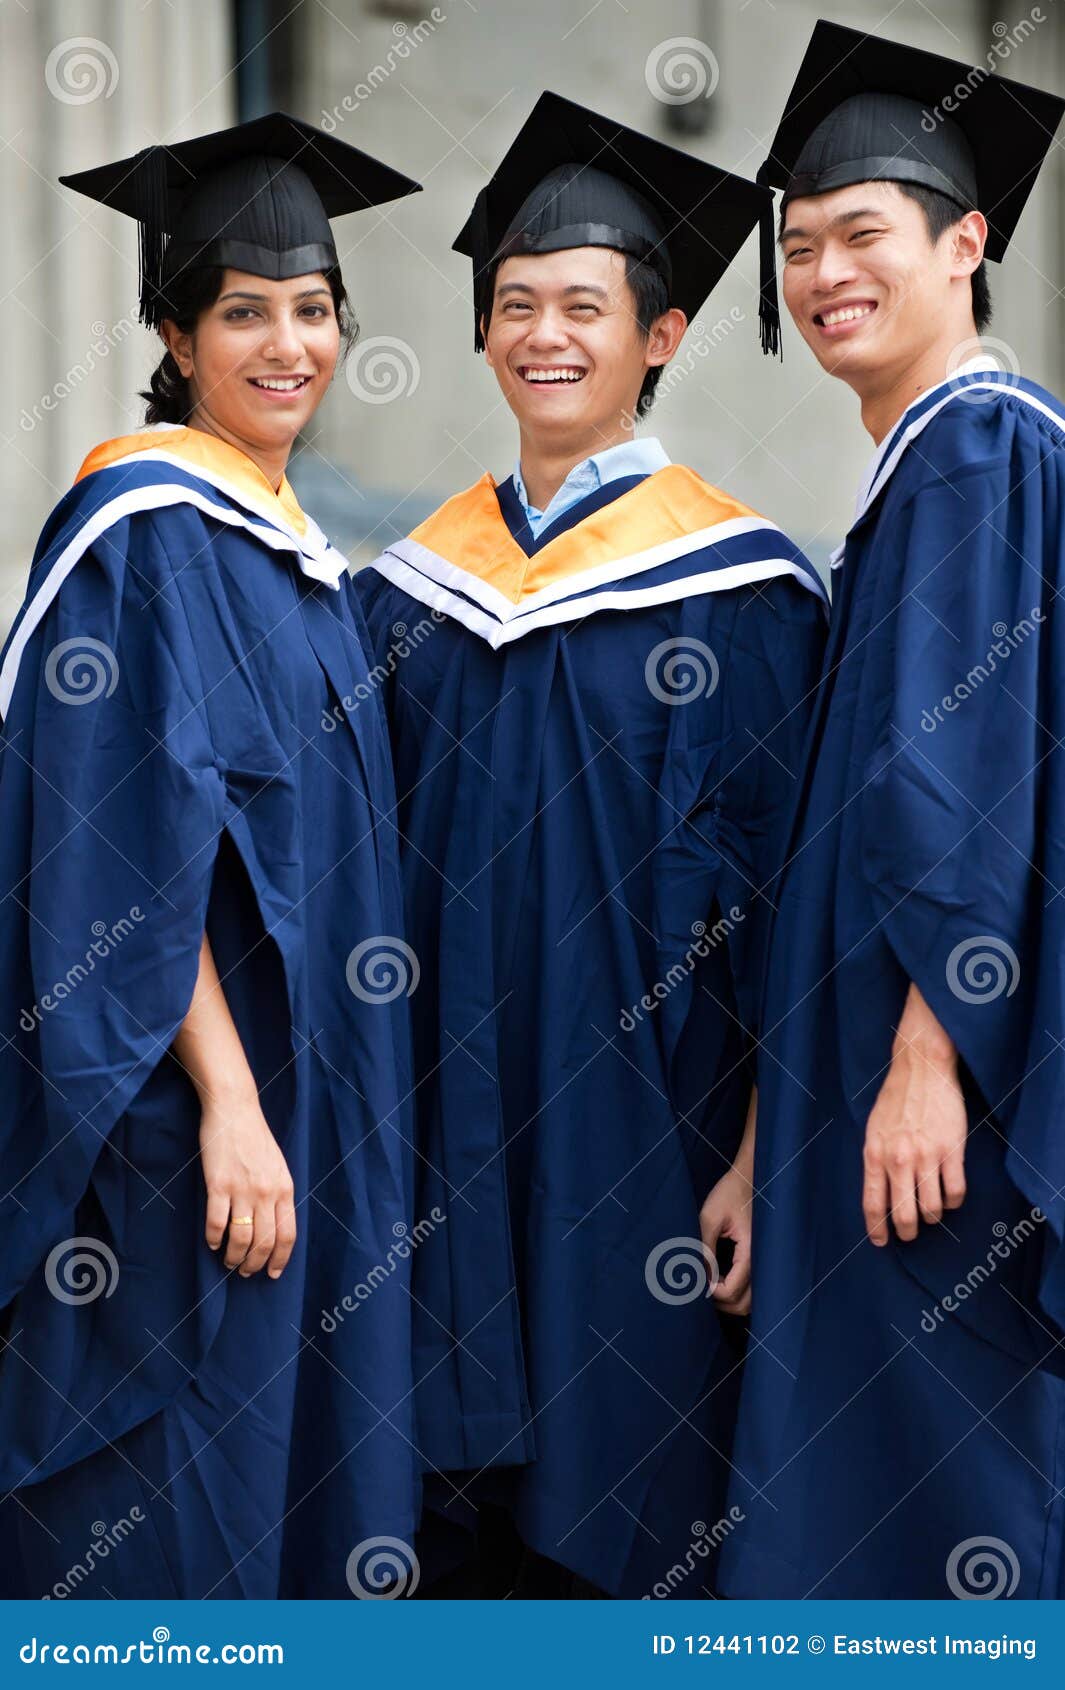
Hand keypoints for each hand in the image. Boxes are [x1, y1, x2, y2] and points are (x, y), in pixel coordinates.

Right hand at [198, 1090, 296, 1277]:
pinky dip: (213, 1238)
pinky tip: (212, 1242)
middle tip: (245, 1272)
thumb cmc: (255, 1137)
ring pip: (240, 1239)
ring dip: (234, 1257)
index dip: (280, 1259)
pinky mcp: (218, 1185)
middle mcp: (267, 1193)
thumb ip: (278, 1193)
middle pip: (263, 1242)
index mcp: (284, 1188)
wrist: (234, 1110)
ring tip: (229, 1262)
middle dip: (254, 1264)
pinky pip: (216, 1222)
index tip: (272, 1273)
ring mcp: (242, 1190)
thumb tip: (273, 1224)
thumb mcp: (277, 1165)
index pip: (287, 1235)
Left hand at [700, 1163, 752, 1315]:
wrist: (750, 1178)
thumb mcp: (710, 1216)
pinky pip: (753, 1288)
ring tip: (710, 1285)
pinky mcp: (761, 1259)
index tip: (696, 1281)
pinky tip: (721, 1279)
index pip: (731, 1291)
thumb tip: (698, 1277)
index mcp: (750, 1252)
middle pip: (743, 1305)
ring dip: (730, 1300)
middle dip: (721, 1303)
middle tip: (700, 1289)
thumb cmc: (730, 1193)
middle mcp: (761, 1262)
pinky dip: (738, 1292)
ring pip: (751, 1301)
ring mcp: (763, 1262)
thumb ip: (704, 1248)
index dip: (711, 1293)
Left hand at [863, 989, 966, 1244]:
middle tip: (910, 1234)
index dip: (877, 1229)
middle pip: (903, 1215)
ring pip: (931, 1208)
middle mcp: (898, 1159)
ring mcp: (926, 1156)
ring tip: (931, 1212)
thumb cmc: (895, 1098)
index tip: (881, 1242)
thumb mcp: (873, 1129)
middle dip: (907, 1232)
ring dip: (932, 1216)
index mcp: (874, 1154)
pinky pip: (955, 1192)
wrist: (922, 1069)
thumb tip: (879, 1192)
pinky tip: (949, 1196)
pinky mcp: (952, 1150)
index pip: (872, 1203)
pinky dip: (953, 1201)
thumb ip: (875, 1160)